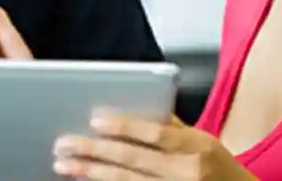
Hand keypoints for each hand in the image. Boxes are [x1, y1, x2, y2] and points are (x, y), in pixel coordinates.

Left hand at [53, 111, 256, 179]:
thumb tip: (131, 107)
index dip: (123, 127)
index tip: (94, 120)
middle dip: (94, 151)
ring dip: (91, 174)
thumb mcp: (202, 140)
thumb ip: (170, 125)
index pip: (154, 134)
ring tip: (64, 166)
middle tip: (64, 144)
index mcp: (197, 147)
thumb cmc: (218, 167)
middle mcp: (187, 172)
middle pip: (132, 160)